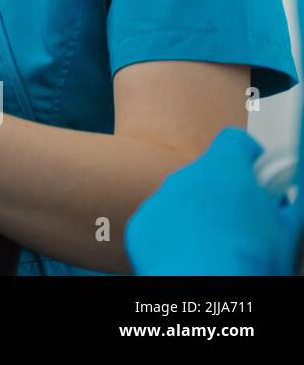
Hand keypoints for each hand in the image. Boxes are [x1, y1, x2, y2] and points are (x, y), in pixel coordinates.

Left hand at [126, 127, 301, 274]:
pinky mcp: (141, 225)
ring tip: (219, 245)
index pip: (234, 140)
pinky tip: (192, 254)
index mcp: (223, 170)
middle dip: (226, 192)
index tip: (259, 175)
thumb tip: (286, 200)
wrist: (206, 288)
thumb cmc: (250, 262)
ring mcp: (158, 200)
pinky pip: (160, 221)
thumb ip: (287, 203)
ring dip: (199, 213)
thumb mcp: (287, 229)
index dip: (249, 155)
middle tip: (245, 222)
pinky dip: (174, 234)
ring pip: (182, 197)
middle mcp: (185, 178)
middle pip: (207, 172)